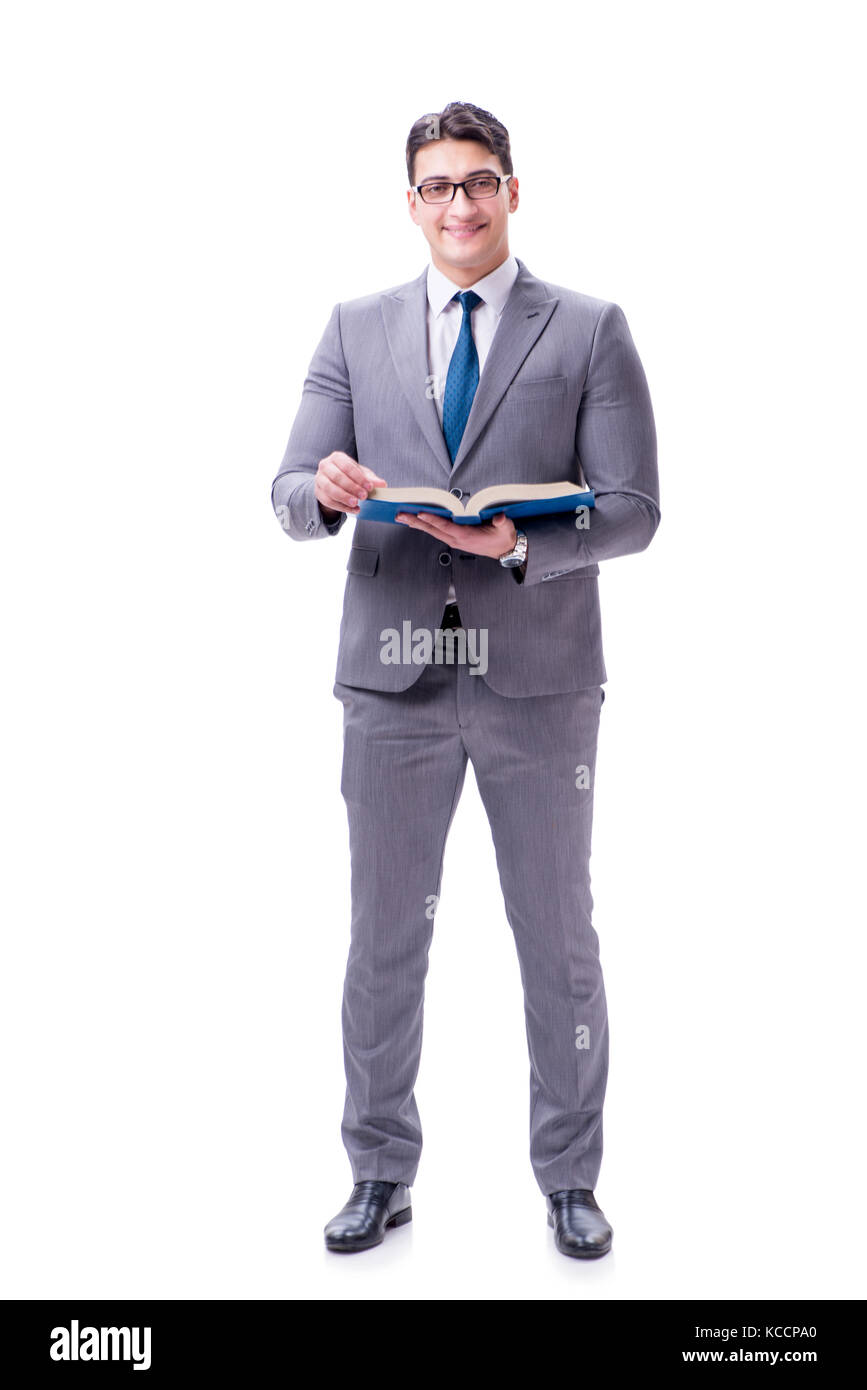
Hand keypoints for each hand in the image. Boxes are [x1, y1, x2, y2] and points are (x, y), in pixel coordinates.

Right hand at [315, 451, 386, 521]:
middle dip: (352, 487)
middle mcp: (325, 466)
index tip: (370, 487)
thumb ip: (370, 479)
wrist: (333, 483)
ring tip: (356, 503)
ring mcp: (319, 479)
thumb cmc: (349, 475)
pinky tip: (353, 510)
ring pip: (330, 489)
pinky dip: (341, 507)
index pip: (347, 467)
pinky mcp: (318, 492)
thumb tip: (382, 484)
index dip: (359, 478)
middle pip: (337, 477)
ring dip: (344, 497)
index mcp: (337, 458)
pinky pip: (328, 501)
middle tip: (364, 496)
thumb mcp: (361, 475)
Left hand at [395, 510, 516, 558]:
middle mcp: (457, 539)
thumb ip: (502, 523)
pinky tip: (416, 522)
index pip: (445, 526)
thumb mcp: (505, 528)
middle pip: (432, 529)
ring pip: (432, 531)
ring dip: (416, 524)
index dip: (433, 519)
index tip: (420, 513)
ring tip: (402, 517)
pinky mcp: (454, 540)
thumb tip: (500, 518)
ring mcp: (454, 540)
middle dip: (416, 521)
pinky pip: (436, 532)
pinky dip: (425, 526)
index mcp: (466, 535)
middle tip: (400, 515)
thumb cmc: (503, 537)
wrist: (505, 550)